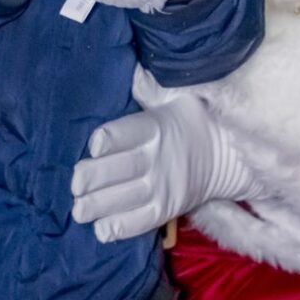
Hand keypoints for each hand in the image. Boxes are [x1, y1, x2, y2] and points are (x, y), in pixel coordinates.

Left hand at [71, 94, 260, 242]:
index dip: (110, 139)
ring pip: (127, 198)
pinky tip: (101, 229)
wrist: (223, 154)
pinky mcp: (167, 209)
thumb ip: (150, 89)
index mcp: (156, 126)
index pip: (129, 132)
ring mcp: (164, 186)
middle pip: (122, 168)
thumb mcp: (174, 96)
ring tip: (78, 210)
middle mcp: (158, 157)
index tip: (93, 146)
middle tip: (75, 183)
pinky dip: (121, 228)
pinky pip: (142, 221)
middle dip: (95, 177)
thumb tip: (133, 71)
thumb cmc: (187, 119)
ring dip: (99, 205)